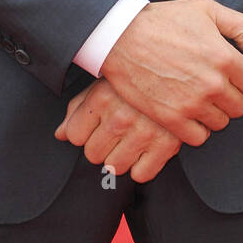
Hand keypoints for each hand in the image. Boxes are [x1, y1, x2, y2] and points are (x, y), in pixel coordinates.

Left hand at [55, 79, 181, 181]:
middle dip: (102, 145)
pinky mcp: (166, 146)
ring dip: (121, 157)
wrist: (182, 68)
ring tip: (132, 138)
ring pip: (115, 167)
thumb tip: (60, 135)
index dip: (84, 132)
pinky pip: (141, 174)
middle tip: (117, 130)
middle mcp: (120, 117)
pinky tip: (147, 148)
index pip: (74, 136)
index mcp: (101, 97)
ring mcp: (143, 133)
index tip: (97, 123)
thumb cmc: (139, 76)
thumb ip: (78, 108)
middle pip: (92, 154)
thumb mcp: (105, 82)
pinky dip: (143, 166)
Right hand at [99, 0, 242, 144]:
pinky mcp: (171, 118)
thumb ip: (240, 26)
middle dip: (231, 97)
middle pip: (240, 108)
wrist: (121, 36)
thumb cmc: (163, 20)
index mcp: (224, 58)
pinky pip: (198, 138)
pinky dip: (196, 128)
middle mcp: (212, 84)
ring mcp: (191, 104)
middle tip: (214, 86)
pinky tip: (187, 112)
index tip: (234, 77)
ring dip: (213, 113)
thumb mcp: (206, 9)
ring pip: (220, 123)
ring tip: (198, 97)